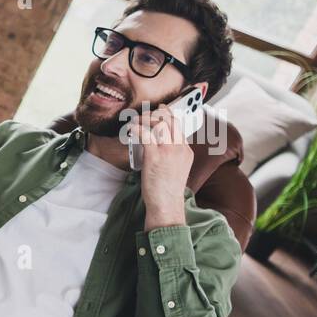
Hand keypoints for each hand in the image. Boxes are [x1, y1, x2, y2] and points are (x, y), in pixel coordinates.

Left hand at [130, 103, 193, 228]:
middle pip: (170, 119)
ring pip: (158, 123)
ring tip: (134, 122)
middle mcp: (179, 148)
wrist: (166, 205)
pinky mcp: (155, 156)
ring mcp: (168, 151)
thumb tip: (158, 147)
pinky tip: (130, 130)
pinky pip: (145, 134)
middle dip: (156, 113)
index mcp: (186, 150)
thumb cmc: (167, 191)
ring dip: (144, 118)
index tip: (159, 111)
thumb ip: (173, 156)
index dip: (168, 114)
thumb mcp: (177, 169)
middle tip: (144, 115)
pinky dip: (136, 128)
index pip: (179, 125)